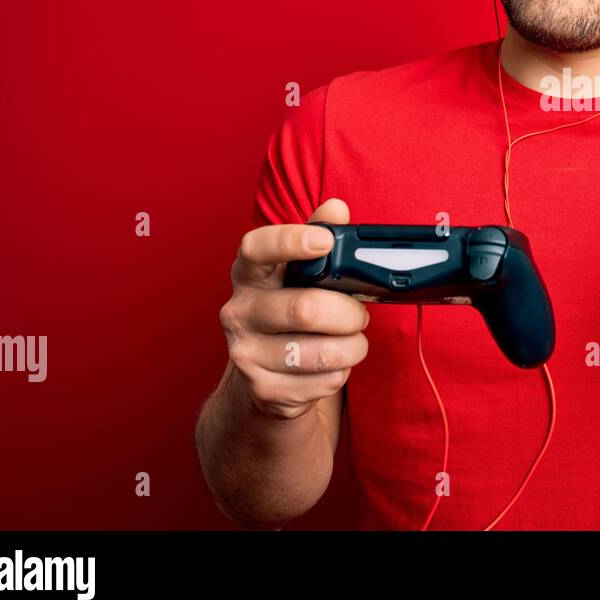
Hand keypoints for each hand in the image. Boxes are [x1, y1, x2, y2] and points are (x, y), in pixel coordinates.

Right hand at [220, 197, 369, 418]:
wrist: (264, 376)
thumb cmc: (291, 309)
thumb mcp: (301, 272)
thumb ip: (319, 237)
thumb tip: (336, 208)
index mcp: (249, 274)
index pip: (257, 249)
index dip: (291, 241)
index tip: (324, 241)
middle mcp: (239, 312)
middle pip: (305, 309)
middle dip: (347, 313)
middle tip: (360, 314)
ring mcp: (246, 354)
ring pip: (320, 351)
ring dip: (351, 346)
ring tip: (351, 340)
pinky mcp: (264, 391)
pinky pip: (323, 381)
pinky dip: (341, 371)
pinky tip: (332, 364)